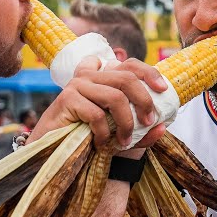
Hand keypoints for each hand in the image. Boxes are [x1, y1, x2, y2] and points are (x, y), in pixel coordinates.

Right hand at [32, 56, 168, 149]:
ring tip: (124, 141)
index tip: (162, 89)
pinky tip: (100, 144)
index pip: (129, 65)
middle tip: (148, 122)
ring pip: (115, 97)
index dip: (149, 72)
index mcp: (103, 78)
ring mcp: (78, 85)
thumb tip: (162, 128)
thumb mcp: (119, 135)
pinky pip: (97, 114)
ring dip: (126, 123)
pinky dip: (104, 134)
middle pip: (127, 78)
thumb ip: (141, 133)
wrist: (53, 152)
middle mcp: (90, 76)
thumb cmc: (87, 140)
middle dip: (143, 101)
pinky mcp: (67, 98)